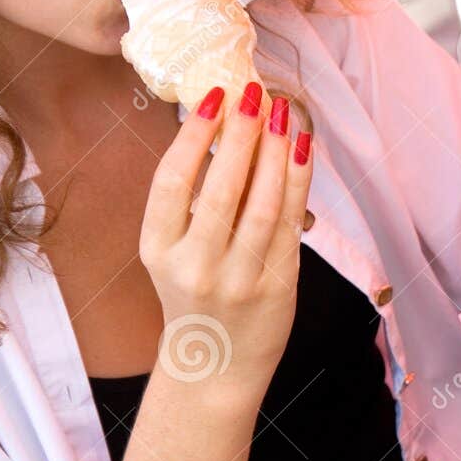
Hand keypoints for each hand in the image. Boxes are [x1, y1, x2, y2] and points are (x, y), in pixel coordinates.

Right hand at [140, 80, 312, 392]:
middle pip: (221, 188)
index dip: (193, 136)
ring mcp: (239, 279)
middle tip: (254, 94)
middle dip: (241, 135)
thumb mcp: (172, 251)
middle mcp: (195, 266)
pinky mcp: (277, 287)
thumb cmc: (194, 294)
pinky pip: (292, 223)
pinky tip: (302, 147)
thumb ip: (190, 200)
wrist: (216, 366)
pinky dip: (299, 180)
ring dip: (275, 151)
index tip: (214, 97)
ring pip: (263, 204)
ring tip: (283, 113)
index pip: (172, 182)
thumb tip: (221, 122)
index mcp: (158, 250)